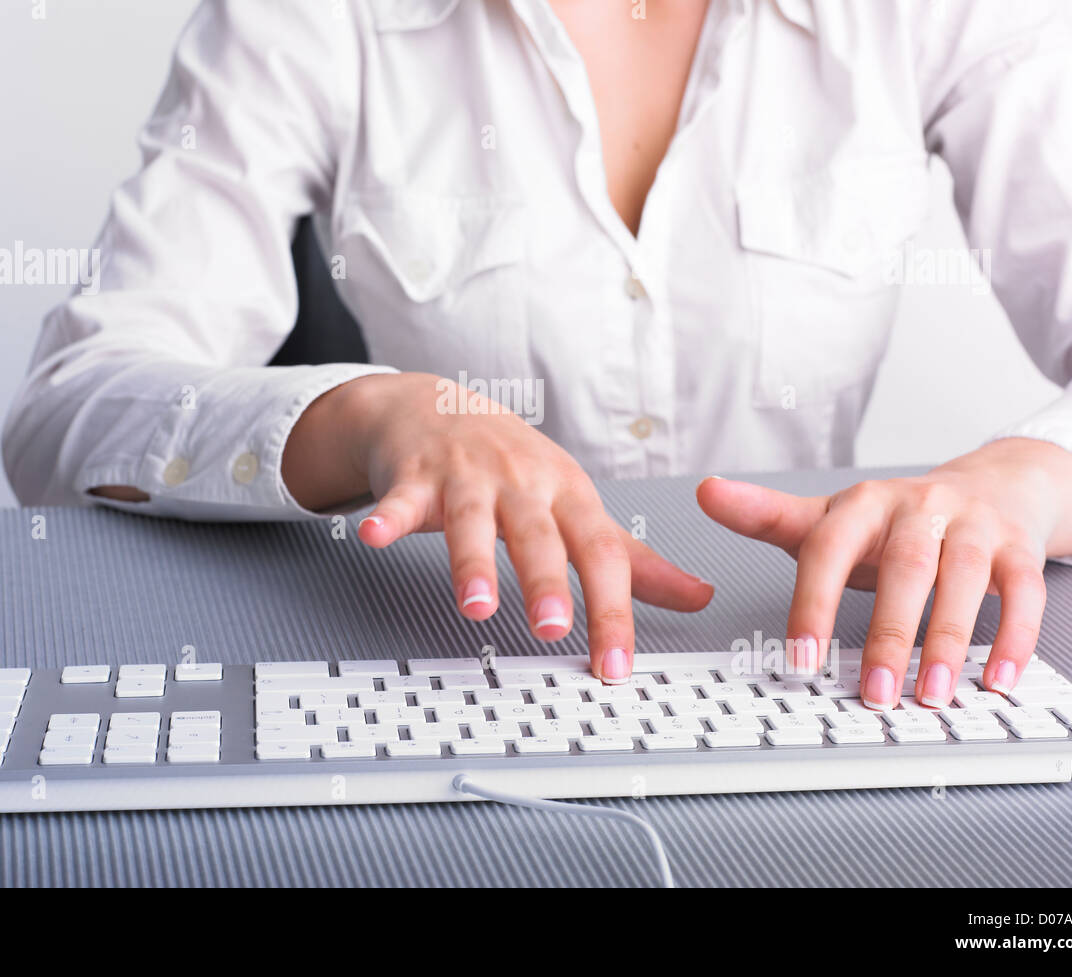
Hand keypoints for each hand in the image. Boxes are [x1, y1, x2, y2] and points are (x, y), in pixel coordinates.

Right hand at [284, 372, 713, 682]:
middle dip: (545, 581)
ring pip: (471, 521)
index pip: (599, 554)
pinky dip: (387, 517)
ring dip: (472, 561)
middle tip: (552, 629)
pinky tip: (373, 535)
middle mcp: (521, 484)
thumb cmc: (512, 464)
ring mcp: (465, 477)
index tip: (614, 667)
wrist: (435, 405)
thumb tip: (697, 597)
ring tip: (475, 604)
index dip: (611, 611)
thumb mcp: (576, 504)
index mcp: (567, 496)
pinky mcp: (413, 476)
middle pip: (537, 535)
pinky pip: (399, 499)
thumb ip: (631, 559)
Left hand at [695, 439, 1071, 709]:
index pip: (828, 550)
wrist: (989, 486)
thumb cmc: (894, 521)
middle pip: (903, 568)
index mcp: (862, 504)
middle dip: (888, 635)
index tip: (801, 662)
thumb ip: (765, 516)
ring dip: (949, 641)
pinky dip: (1014, 637)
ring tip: (931, 695)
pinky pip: (1024, 591)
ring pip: (963, 579)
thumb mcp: (828, 517)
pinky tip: (998, 679)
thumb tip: (705, 490)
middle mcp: (918, 506)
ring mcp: (972, 524)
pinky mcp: (1019, 546)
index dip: (812, 605)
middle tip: (872, 694)